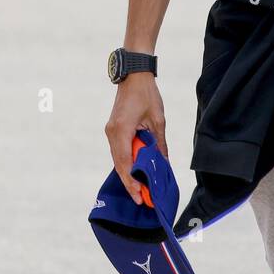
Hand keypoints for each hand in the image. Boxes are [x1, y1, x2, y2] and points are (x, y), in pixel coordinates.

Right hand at [104, 72, 166, 205]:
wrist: (134, 74)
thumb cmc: (147, 94)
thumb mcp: (158, 120)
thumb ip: (159, 143)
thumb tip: (163, 163)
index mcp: (122, 130)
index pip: (125, 163)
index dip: (132, 182)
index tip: (139, 197)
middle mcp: (112, 132)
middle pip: (119, 164)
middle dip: (129, 182)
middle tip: (140, 199)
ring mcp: (110, 130)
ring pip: (117, 158)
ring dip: (127, 173)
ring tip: (139, 189)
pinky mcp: (113, 129)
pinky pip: (118, 150)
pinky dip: (126, 162)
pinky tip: (135, 172)